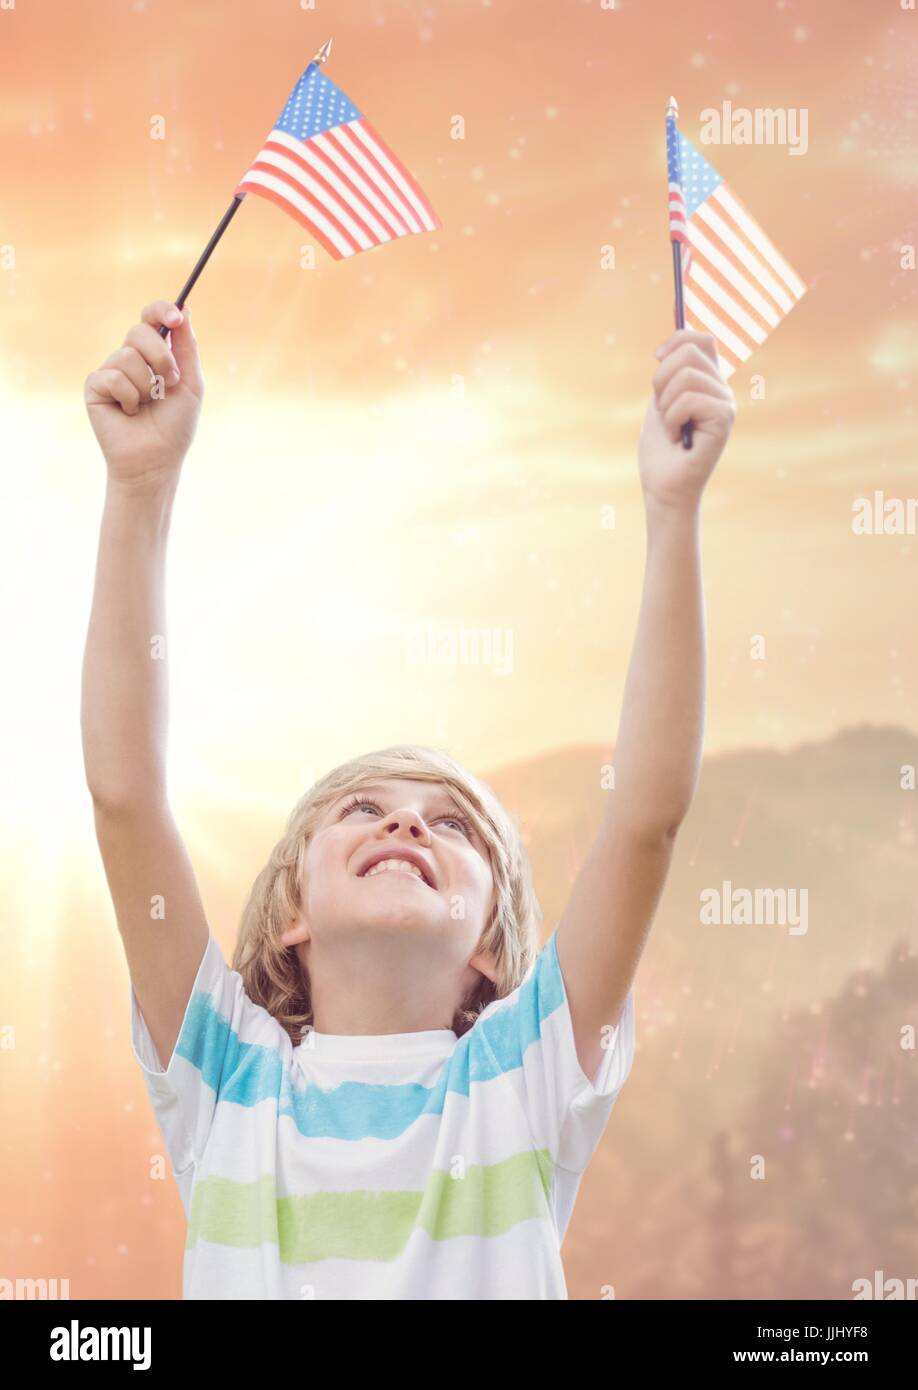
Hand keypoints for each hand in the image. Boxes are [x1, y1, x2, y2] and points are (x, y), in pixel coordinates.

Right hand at [83, 300, 204, 488]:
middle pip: (139, 331)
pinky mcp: (95, 386)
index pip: (151, 318)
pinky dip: (129, 397)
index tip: (176, 318)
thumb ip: (187, 348)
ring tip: (147, 405)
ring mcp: (110, 371)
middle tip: (170, 383)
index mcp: (153, 354)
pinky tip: (129, 412)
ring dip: (147, 385)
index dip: (162, 311)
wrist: (156, 459)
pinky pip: (113, 377)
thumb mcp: (191, 385)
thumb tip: (185, 310)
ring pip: (128, 356)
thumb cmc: (174, 426)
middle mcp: (129, 358)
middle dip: (161, 356)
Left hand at [638, 330, 735, 510]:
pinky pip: (688, 399)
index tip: (657, 357)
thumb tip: (670, 345)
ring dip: (665, 404)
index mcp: (709, 383)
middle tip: (662, 410)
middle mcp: (722, 390)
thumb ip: (670, 374)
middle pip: (689, 352)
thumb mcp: (660, 401)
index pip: (701, 339)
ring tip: (671, 427)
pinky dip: (672, 418)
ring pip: (685, 375)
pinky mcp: (724, 420)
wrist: (663, 486)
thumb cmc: (660, 450)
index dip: (676, 340)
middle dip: (661, 379)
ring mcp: (726, 404)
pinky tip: (677, 437)